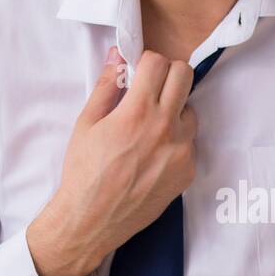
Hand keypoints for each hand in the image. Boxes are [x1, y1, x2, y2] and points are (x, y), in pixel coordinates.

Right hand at [27, 46, 197, 275]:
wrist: (92, 219)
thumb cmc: (84, 170)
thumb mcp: (87, 122)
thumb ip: (106, 86)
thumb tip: (117, 56)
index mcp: (138, 111)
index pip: (159, 62)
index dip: (146, 61)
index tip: (137, 72)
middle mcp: (166, 128)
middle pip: (184, 75)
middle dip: (166, 74)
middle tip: (150, 88)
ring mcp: (182, 151)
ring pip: (190, 110)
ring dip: (174, 109)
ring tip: (150, 127)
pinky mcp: (188, 171)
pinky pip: (189, 142)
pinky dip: (175, 140)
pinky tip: (152, 154)